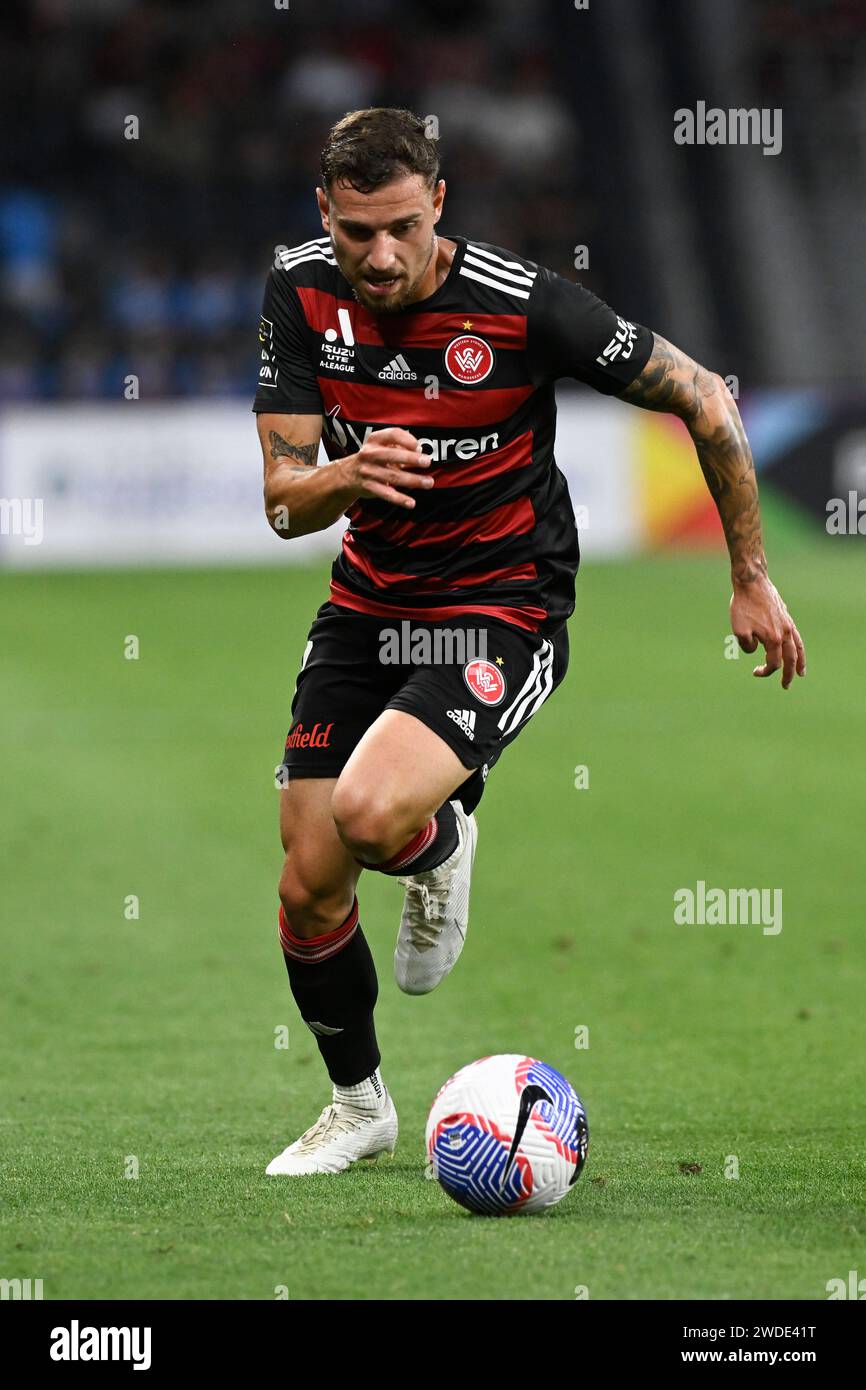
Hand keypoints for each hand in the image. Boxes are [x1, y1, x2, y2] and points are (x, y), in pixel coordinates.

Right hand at [340, 427, 433, 508]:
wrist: (347, 474)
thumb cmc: (373, 458)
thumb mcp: (382, 446)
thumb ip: (401, 446)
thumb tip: (419, 452)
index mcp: (375, 440)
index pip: (391, 434)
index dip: (406, 440)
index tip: (418, 447)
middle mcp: (369, 454)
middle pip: (392, 455)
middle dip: (410, 459)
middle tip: (427, 462)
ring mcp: (368, 471)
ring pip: (392, 476)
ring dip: (412, 480)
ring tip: (428, 482)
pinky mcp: (368, 487)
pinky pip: (386, 494)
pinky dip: (399, 499)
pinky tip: (411, 503)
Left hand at [730, 575, 805, 689]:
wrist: (752, 582)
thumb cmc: (743, 605)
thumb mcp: (738, 630)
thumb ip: (747, 646)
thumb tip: (755, 650)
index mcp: (773, 639)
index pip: (773, 663)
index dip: (765, 671)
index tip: (754, 671)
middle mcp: (784, 633)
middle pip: (790, 659)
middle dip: (788, 674)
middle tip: (786, 685)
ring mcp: (787, 624)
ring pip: (798, 647)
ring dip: (800, 662)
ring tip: (801, 673)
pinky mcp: (786, 616)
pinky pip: (796, 636)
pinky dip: (798, 645)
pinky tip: (795, 649)